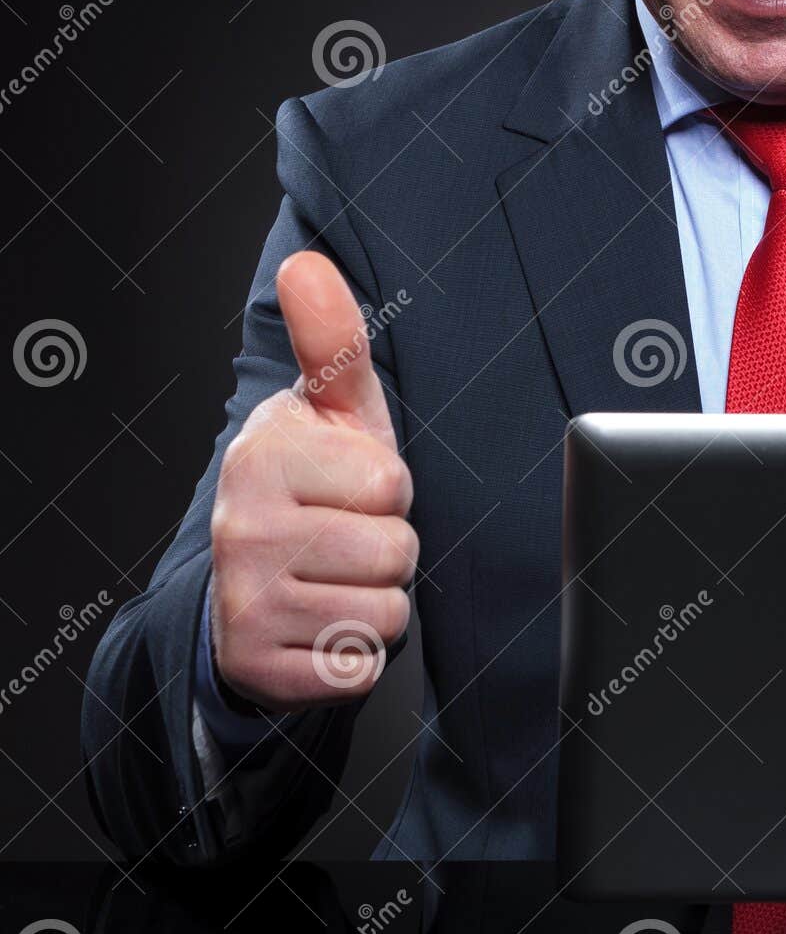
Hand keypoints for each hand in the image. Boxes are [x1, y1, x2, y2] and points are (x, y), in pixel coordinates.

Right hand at [209, 250, 415, 709]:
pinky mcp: (258, 666)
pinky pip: (359, 668)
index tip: (350, 488)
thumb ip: (331, 338)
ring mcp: (244, 601)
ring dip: (375, 601)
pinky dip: (354, 655)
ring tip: (335, 578)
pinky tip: (320, 625)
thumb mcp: (331, 409)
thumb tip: (307, 264)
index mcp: (262, 456)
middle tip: (344, 537)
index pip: (392, 485)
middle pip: (396, 552)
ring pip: (385, 612)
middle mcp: (242, 527)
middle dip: (387, 548)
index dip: (388, 491)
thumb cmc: (314, 482)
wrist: (250, 585)